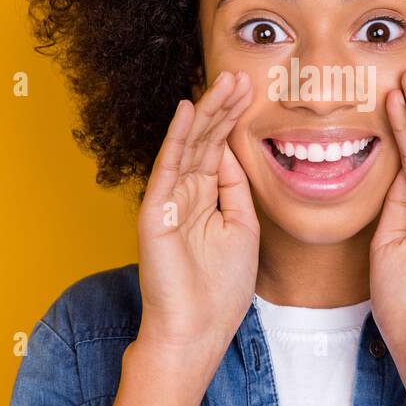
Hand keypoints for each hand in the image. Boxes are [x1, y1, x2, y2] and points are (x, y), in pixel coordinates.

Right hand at [135, 70, 257, 366]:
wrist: (195, 331)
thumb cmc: (220, 290)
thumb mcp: (242, 229)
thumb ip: (237, 189)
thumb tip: (236, 151)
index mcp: (206, 199)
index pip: (219, 149)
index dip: (234, 119)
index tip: (252, 88)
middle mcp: (184, 194)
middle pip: (204, 140)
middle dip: (223, 106)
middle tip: (240, 73)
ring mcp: (167, 201)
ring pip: (188, 146)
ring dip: (206, 112)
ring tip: (223, 81)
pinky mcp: (154, 212)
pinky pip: (167, 167)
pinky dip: (177, 137)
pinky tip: (188, 109)